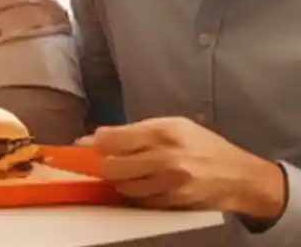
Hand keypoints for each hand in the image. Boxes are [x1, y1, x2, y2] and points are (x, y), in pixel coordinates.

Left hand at [80, 117, 286, 217]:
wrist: (239, 176)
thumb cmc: (202, 145)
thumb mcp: (173, 125)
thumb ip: (135, 131)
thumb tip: (96, 138)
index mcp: (162, 132)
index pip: (111, 140)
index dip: (94, 143)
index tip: (89, 145)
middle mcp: (165, 158)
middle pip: (112, 167)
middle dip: (103, 165)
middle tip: (106, 161)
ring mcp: (169, 183)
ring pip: (122, 186)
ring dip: (118, 180)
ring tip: (128, 172)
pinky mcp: (172, 202)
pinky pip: (139, 200)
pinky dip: (134, 193)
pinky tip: (142, 184)